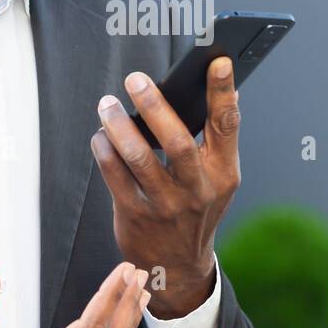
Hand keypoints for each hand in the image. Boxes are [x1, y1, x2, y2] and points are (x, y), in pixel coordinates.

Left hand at [90, 56, 240, 318]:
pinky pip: (114, 177)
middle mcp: (197, 189)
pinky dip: (104, 151)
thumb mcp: (219, 178)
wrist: (178, 267)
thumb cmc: (198, 210)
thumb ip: (218, 139)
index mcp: (223, 173)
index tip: (218, 61)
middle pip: (176, 141)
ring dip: (119, 125)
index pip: (227, 125)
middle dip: (154, 105)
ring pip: (138, 158)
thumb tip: (225, 90)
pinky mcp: (135, 216)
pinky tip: (100, 136)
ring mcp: (166, 205)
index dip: (223, 92)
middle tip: (135, 79)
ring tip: (108, 104)